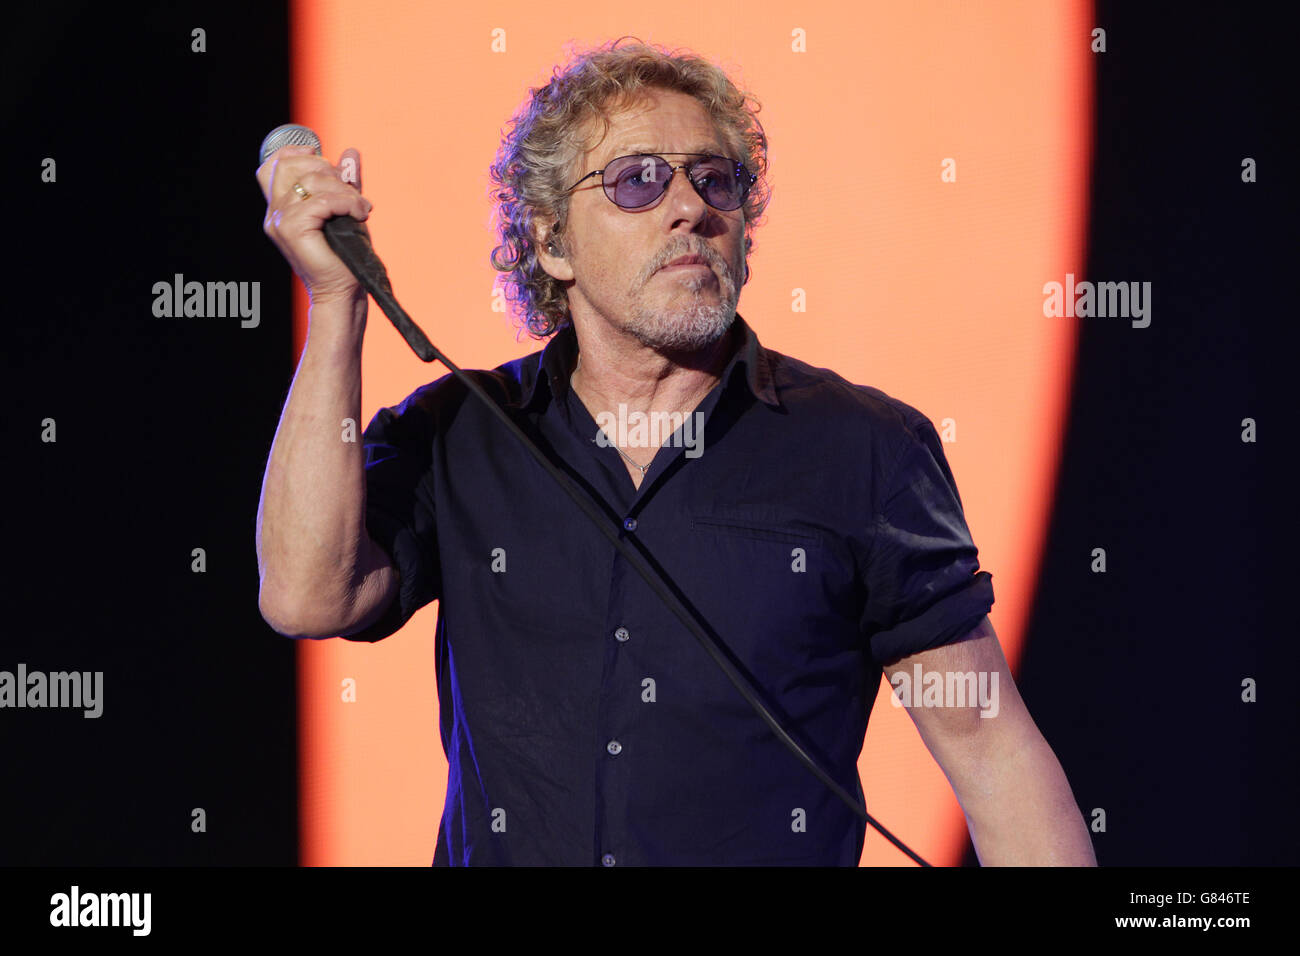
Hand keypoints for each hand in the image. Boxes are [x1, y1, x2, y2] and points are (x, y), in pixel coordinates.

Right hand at [256, 145, 372, 306]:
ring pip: (310, 180)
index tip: (324, 157)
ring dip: (343, 189)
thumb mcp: (345, 211)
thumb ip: (345, 182)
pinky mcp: (293, 229)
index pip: (272, 166)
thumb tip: (350, 152)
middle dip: (326, 169)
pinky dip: (347, 202)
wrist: (342, 292)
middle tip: (350, 191)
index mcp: (280, 208)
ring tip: (360, 209)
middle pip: (290, 165)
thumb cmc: (344, 257)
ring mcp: (280, 221)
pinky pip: (323, 201)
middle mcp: (275, 213)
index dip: (295, 152)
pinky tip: (359, 215)